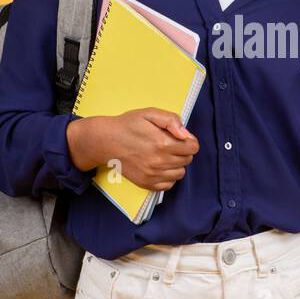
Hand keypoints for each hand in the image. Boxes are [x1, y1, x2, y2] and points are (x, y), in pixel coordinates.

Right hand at [67, 108, 198, 190]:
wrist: (106, 141)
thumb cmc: (128, 125)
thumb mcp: (149, 113)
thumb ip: (171, 120)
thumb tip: (186, 134)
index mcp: (163, 143)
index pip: (193, 148)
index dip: (189, 141)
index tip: (180, 138)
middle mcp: (159, 162)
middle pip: (187, 160)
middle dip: (183, 151)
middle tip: (170, 144)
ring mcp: (152, 175)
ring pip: (180, 173)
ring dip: (176, 164)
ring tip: (164, 156)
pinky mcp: (146, 183)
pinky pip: (168, 185)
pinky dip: (167, 177)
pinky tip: (159, 167)